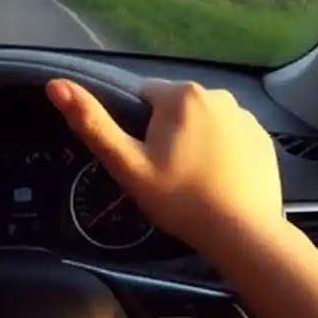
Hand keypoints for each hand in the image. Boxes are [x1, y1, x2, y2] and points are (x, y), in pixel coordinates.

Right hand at [46, 78, 284, 258]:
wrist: (242, 233)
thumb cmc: (179, 199)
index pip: (143, 95)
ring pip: (203, 121)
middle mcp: (217, 93)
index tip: (144, 159)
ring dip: (194, 139)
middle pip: (175, 107)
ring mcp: (245, 115)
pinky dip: (221, 151)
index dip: (137, 127)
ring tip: (194, 180)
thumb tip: (55, 84)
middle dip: (166, 132)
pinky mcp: (263, 137)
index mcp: (181, 94)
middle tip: (166, 174)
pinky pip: (230, 135)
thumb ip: (92, 124)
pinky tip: (219, 181)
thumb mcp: (128, 165)